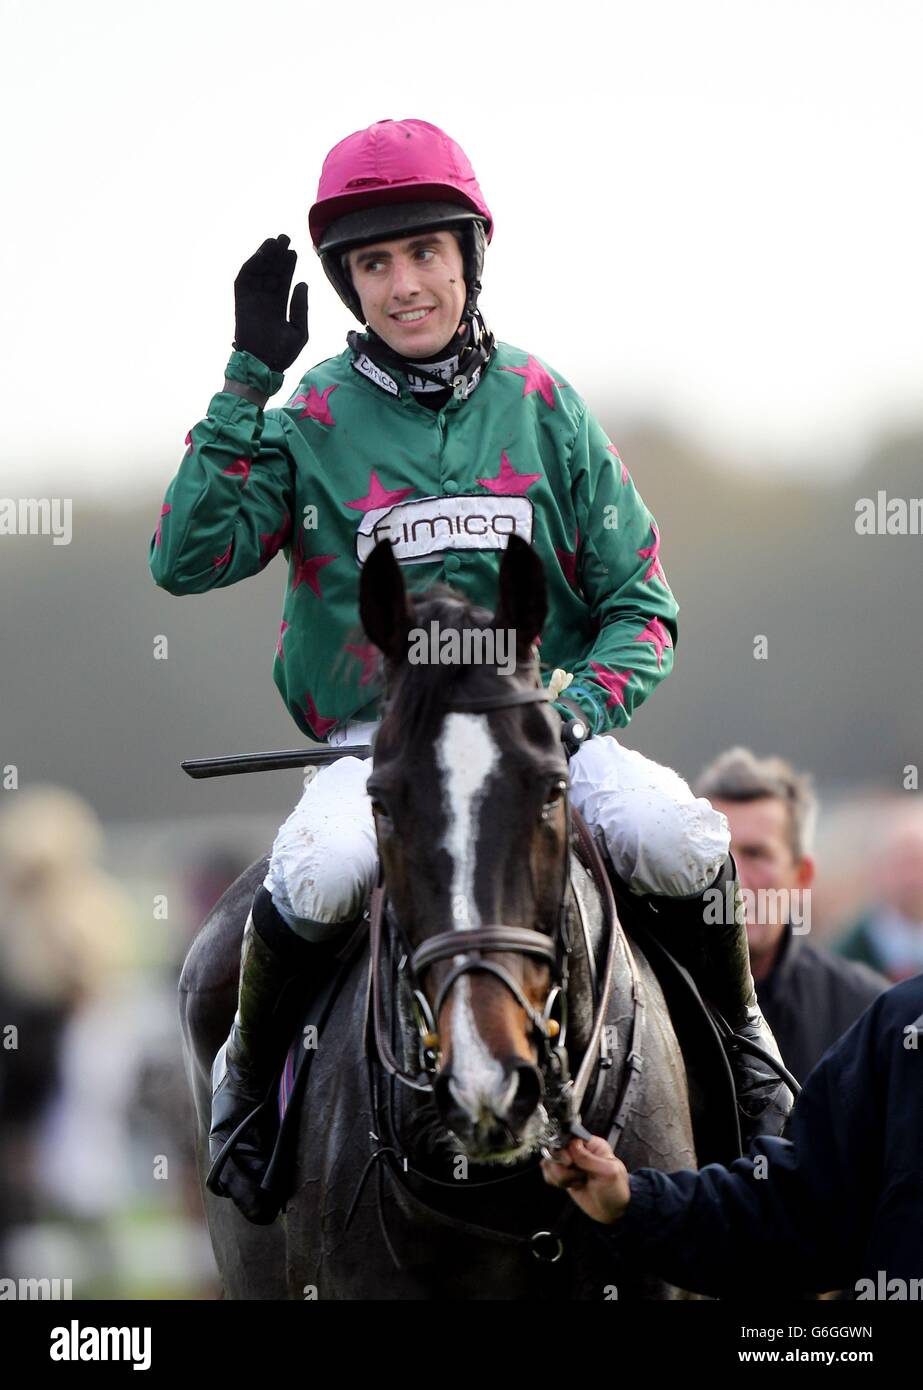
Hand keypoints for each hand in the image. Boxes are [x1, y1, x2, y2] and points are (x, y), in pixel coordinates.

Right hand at [233, 234, 308, 372]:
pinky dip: (252, 265)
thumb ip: (301, 307)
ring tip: (275, 242)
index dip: (288, 267)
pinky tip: (261, 254)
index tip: (294, 252)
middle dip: (277, 256)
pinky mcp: (241, 301)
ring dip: (265, 256)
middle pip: (271, 273)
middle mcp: (264, 301)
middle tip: (285, 239)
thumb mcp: (300, 329)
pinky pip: (245, 280)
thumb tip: (303, 283)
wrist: (264, 366)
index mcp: (278, 307)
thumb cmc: (283, 354)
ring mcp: (252, 301)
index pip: (283, 282)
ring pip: (258, 273)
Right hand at [540, 1135, 630, 1223]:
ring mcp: (570, 1164)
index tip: (569, 1162)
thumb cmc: (616, 1190)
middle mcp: (579, 1152)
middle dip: (562, 1165)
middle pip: (556, 1149)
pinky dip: (554, 1180)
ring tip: (576, 1182)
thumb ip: (589, 1159)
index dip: (565, 1149)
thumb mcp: (608, 1172)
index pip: (570, 1137)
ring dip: (560, 1176)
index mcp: (592, 1145)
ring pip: (550, 1162)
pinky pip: (549, 1173)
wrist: (613, 1211)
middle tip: (576, 1175)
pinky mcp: (564, 1175)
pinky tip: (569, 1185)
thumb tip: (572, 1145)